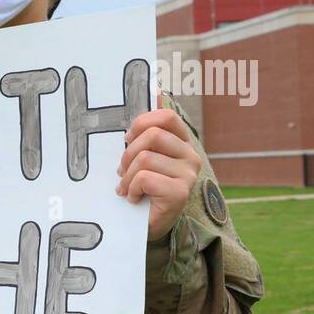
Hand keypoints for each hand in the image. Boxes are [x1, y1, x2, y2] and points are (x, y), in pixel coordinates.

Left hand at [116, 93, 201, 240]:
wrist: (147, 226)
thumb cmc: (143, 189)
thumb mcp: (142, 157)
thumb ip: (148, 130)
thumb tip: (155, 88)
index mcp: (182, 143)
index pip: (166, 116)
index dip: (141, 123)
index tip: (127, 139)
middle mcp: (191, 156)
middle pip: (152, 136)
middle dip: (128, 154)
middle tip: (122, 170)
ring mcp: (188, 174)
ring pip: (145, 158)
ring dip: (127, 176)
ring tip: (127, 188)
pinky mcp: (179, 192)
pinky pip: (145, 178)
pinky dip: (132, 189)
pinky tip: (134, 198)